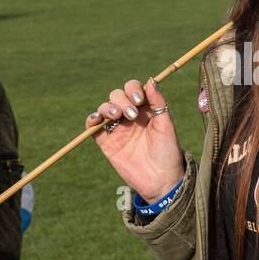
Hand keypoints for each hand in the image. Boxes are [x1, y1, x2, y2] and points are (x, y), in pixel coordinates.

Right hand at [86, 77, 184, 204]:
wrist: (160, 180)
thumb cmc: (167, 152)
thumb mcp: (166, 125)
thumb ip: (158, 103)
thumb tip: (151, 80)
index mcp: (145, 109)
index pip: (133, 89)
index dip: (133, 89)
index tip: (139, 100)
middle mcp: (130, 115)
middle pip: (117, 95)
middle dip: (122, 100)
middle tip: (132, 115)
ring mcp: (117, 128)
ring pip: (105, 108)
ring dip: (108, 107)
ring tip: (117, 116)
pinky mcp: (106, 142)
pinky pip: (93, 126)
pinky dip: (91, 119)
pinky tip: (97, 119)